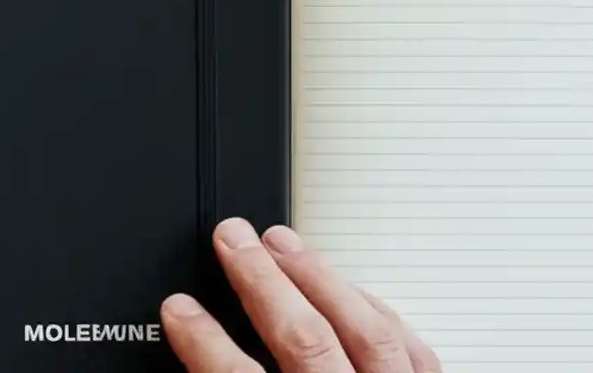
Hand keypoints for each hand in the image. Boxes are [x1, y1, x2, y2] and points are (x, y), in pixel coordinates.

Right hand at [161, 218, 441, 372]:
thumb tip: (197, 353)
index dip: (204, 340)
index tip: (179, 308)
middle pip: (307, 340)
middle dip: (263, 281)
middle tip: (231, 238)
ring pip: (368, 332)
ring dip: (319, 278)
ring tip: (280, 241)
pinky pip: (413, 349)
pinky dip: (375, 310)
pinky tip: (347, 288)